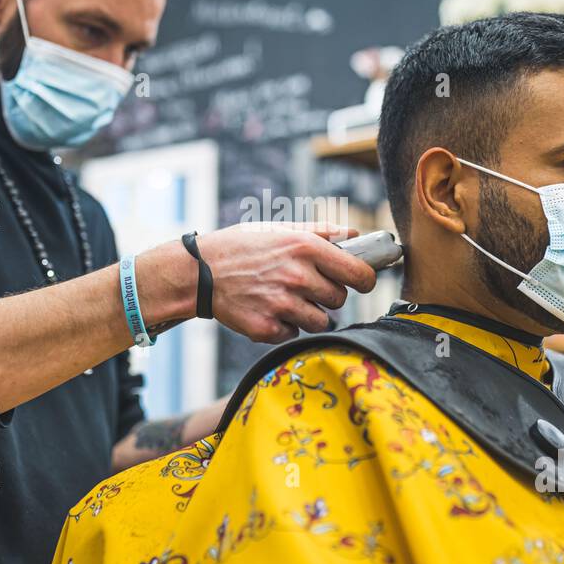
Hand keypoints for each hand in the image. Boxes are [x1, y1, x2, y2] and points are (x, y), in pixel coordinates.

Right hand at [199, 222, 377, 343]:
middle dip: (327, 295)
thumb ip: (321, 232)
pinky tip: (267, 309)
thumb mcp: (279, 230)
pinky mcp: (266, 328)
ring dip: (308, 313)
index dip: (365, 280)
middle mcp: (297, 276)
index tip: (361, 282)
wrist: (199, 273)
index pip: (359, 274)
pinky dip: (284, 326)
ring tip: (284, 298)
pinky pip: (293, 333)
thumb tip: (355, 233)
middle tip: (304, 286)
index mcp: (305, 248)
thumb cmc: (241, 247)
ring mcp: (281, 305)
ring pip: (320, 321)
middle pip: (339, 300)